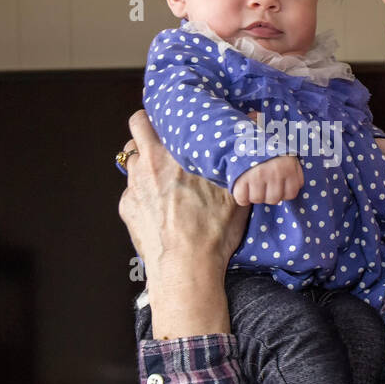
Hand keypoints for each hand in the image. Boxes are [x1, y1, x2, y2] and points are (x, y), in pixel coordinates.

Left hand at [117, 110, 250, 271]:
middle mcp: (146, 165)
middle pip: (134, 130)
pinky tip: (159, 204)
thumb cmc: (211, 231)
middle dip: (145, 129)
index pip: (149, 118)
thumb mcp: (235, 191)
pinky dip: (142, 191)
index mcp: (169, 154)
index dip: (159, 114)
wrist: (185, 269)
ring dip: (143, 161)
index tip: (169, 116)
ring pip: (131, 160)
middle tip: (162, 138)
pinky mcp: (128, 209)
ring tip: (162, 172)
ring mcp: (133, 188)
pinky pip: (131, 190)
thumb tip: (257, 121)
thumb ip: (241, 153)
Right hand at [231, 154, 303, 205]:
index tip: (278, 183)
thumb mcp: (289, 156)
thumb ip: (296, 173)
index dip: (283, 191)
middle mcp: (275, 172)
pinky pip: (242, 199)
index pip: (290, 194)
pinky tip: (243, 186)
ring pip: (257, 199)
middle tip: (263, 181)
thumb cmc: (270, 150)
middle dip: (268, 193)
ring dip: (254, 194)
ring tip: (253, 182)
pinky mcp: (241, 178)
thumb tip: (297, 187)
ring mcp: (257, 176)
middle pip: (273, 199)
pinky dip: (241, 196)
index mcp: (289, 167)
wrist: (246, 137)